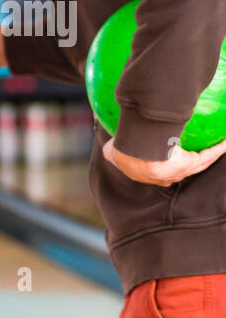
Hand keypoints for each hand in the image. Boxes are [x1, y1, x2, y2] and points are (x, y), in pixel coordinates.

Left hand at [102, 137, 225, 185]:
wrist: (139, 154)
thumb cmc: (123, 151)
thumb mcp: (111, 151)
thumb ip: (110, 147)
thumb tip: (103, 139)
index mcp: (147, 176)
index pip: (158, 175)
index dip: (162, 171)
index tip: (165, 163)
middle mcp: (165, 178)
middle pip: (179, 172)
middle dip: (185, 166)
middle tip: (191, 157)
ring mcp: (179, 172)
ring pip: (198, 164)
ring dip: (208, 155)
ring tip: (219, 145)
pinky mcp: (190, 164)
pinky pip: (207, 155)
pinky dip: (218, 148)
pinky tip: (225, 141)